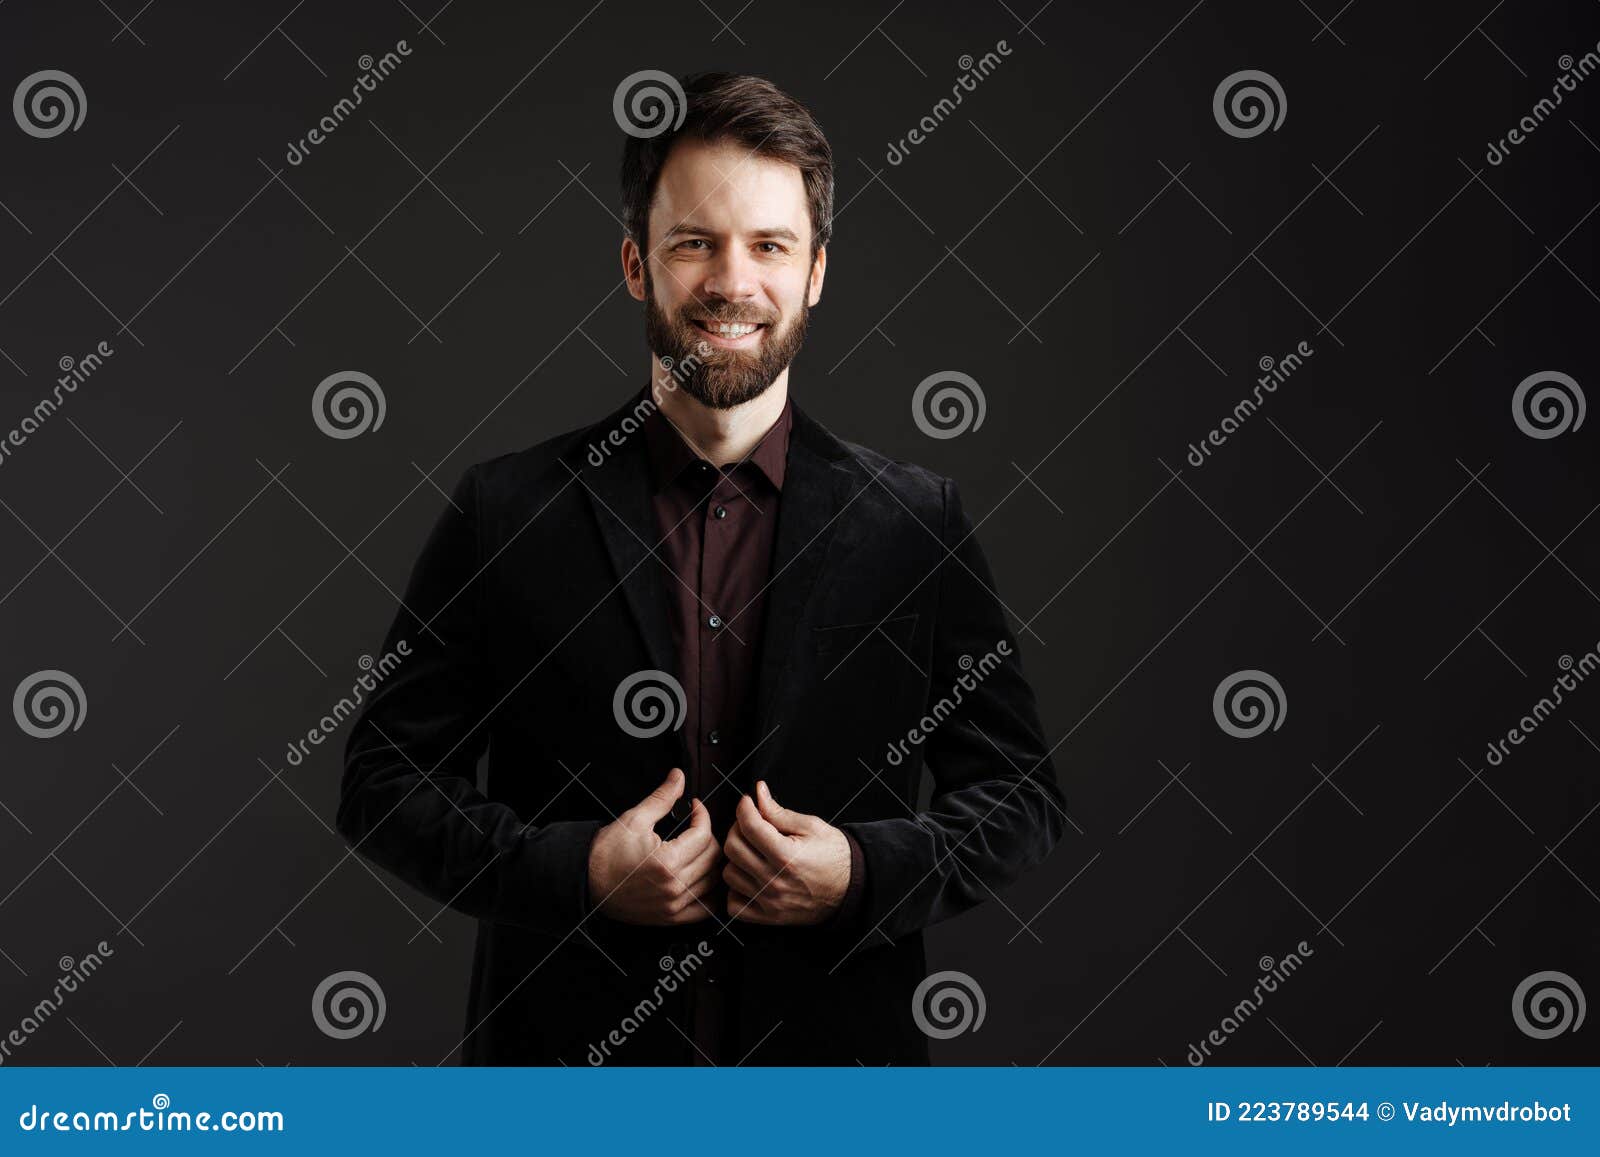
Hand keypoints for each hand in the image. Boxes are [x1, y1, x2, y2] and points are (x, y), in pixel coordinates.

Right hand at [587, 768, 721, 924]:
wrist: (586, 880)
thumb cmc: (606, 853)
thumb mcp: (634, 818)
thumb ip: (662, 797)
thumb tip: (679, 777)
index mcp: (667, 862)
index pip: (704, 835)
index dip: (702, 815)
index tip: (694, 808)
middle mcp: (674, 887)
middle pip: (713, 858)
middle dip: (708, 835)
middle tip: (696, 826)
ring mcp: (674, 906)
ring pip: (714, 881)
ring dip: (711, 862)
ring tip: (699, 848)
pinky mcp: (670, 918)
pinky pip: (705, 908)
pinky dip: (710, 892)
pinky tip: (702, 878)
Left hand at [722, 780, 850, 924]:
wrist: (852, 888)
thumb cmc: (833, 854)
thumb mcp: (811, 826)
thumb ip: (779, 812)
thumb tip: (758, 792)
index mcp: (787, 856)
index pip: (749, 826)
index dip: (744, 807)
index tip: (748, 802)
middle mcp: (775, 881)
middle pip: (733, 848)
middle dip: (738, 829)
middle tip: (751, 824)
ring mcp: (770, 902)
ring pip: (729, 874)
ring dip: (737, 859)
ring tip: (753, 852)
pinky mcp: (769, 917)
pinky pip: (734, 905)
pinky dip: (737, 891)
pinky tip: (751, 878)